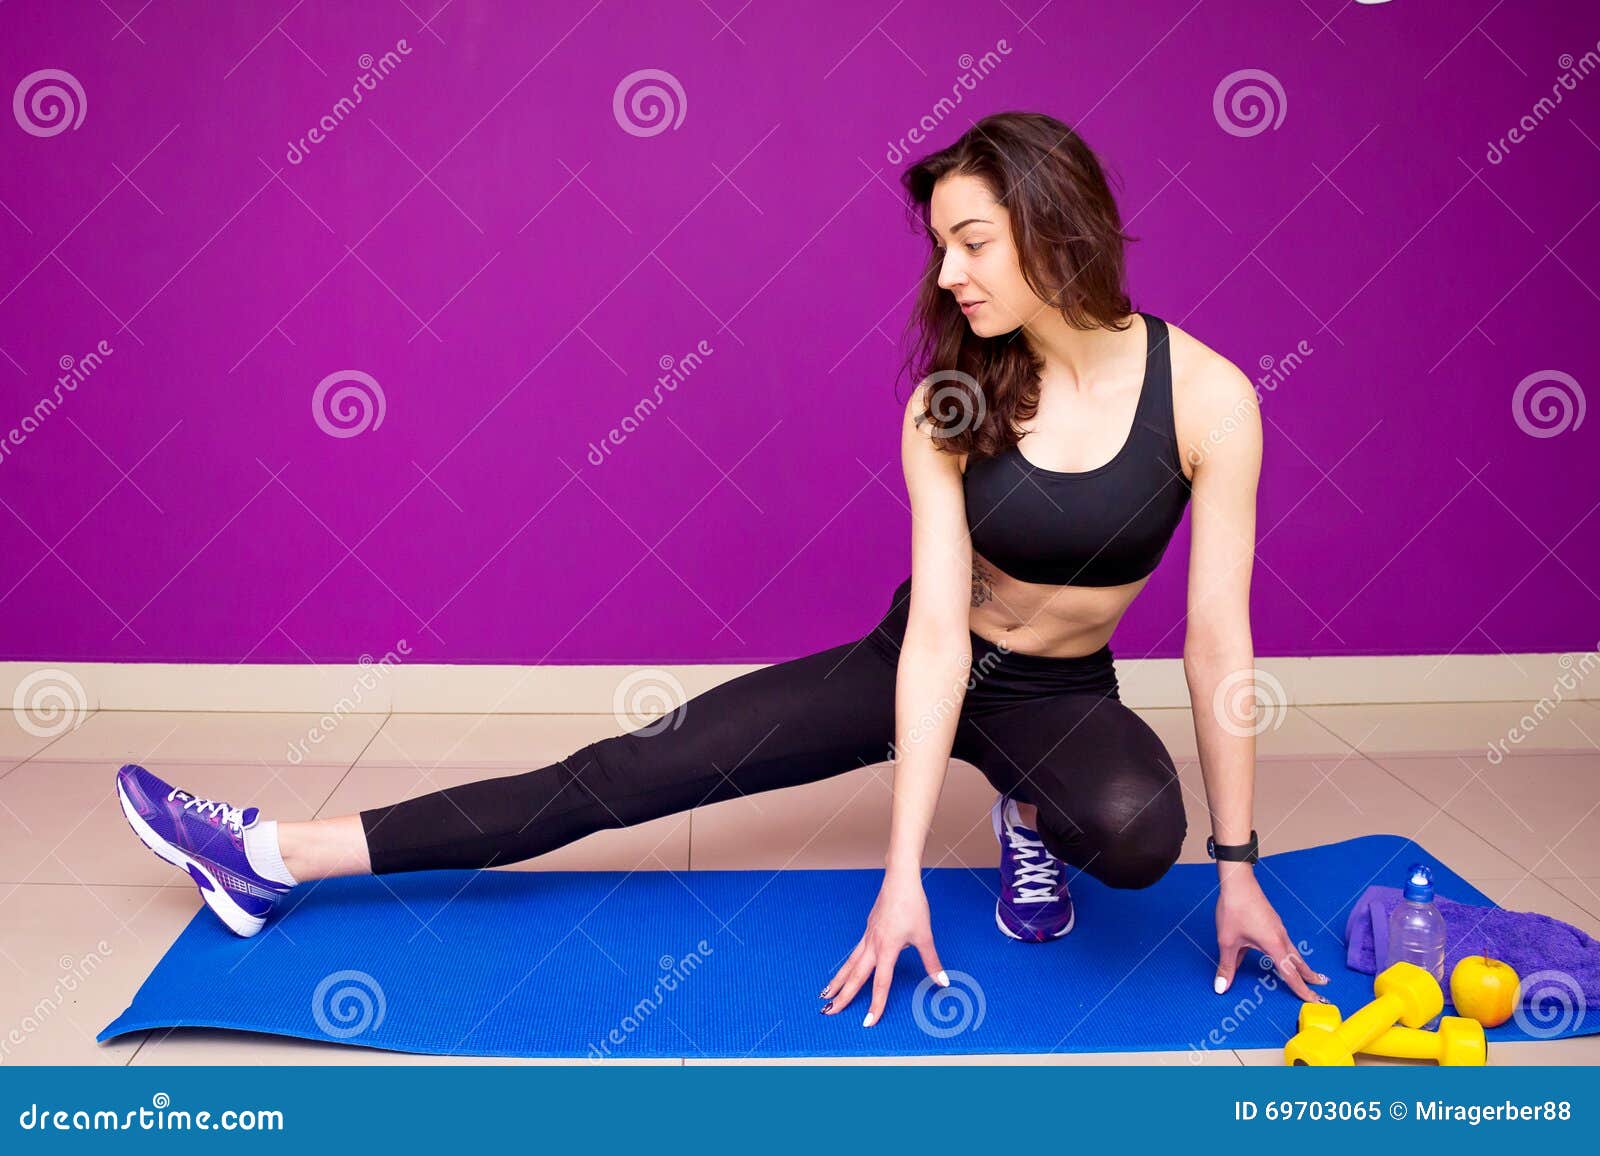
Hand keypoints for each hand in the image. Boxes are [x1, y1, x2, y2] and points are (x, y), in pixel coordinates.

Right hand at [820, 866, 947, 1025]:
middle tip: (828, 1012)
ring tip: (825, 993)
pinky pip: (854, 952)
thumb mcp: (925, 936)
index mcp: (887, 949)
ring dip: (837, 980)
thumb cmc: (912, 906)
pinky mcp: (868, 929)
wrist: (900, 880)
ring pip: (849, 963)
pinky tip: (846, 968)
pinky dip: (846, 964)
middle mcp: (873, 945)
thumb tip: (942, 982)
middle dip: (842, 996)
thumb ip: (931, 962)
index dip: (875, 1004)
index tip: (867, 1022)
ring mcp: (868, 936)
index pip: (880, 984)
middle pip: (855, 976)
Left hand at [1214, 868, 1330, 1001]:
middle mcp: (1281, 938)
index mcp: (1274, 945)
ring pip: (1293, 951)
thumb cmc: (1234, 909)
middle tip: (1323, 987)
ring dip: (1300, 965)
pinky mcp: (1273, 922)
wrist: (1238, 882)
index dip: (1303, 990)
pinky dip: (1289, 953)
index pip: (1292, 974)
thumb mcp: (1227, 942)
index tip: (1316, 1001)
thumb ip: (1227, 966)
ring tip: (1307, 974)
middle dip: (1310, 977)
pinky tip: (1278, 954)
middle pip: (1299, 962)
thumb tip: (1221, 987)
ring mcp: (1278, 928)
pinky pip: (1284, 943)